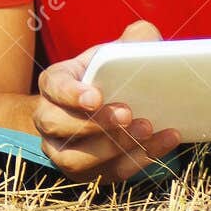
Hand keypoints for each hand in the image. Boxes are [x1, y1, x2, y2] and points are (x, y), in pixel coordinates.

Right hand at [33, 20, 181, 183]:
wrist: (111, 109)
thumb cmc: (110, 76)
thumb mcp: (118, 52)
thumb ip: (133, 40)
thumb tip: (146, 36)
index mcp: (54, 82)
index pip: (53, 86)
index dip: (71, 93)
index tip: (96, 96)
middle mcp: (49, 118)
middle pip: (58, 124)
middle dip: (94, 123)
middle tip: (127, 114)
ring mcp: (61, 150)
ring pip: (75, 159)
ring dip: (112, 147)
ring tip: (146, 129)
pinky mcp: (84, 174)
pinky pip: (106, 174)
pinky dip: (136, 161)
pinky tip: (161, 143)